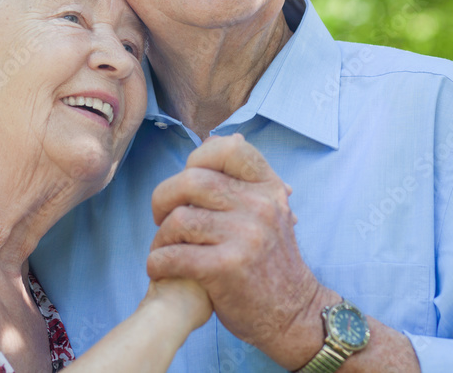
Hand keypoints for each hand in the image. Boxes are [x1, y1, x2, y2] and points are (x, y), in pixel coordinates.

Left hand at [147, 134, 327, 367]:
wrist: (294, 315)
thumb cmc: (270, 262)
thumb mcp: (270, 213)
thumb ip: (245, 180)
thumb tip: (222, 137)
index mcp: (268, 187)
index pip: (229, 148)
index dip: (199, 158)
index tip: (188, 181)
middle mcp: (260, 206)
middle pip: (192, 181)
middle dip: (165, 198)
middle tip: (162, 217)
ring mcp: (244, 236)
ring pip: (179, 219)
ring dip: (161, 237)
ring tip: (164, 248)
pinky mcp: (225, 268)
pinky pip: (174, 255)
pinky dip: (158, 262)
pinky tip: (160, 268)